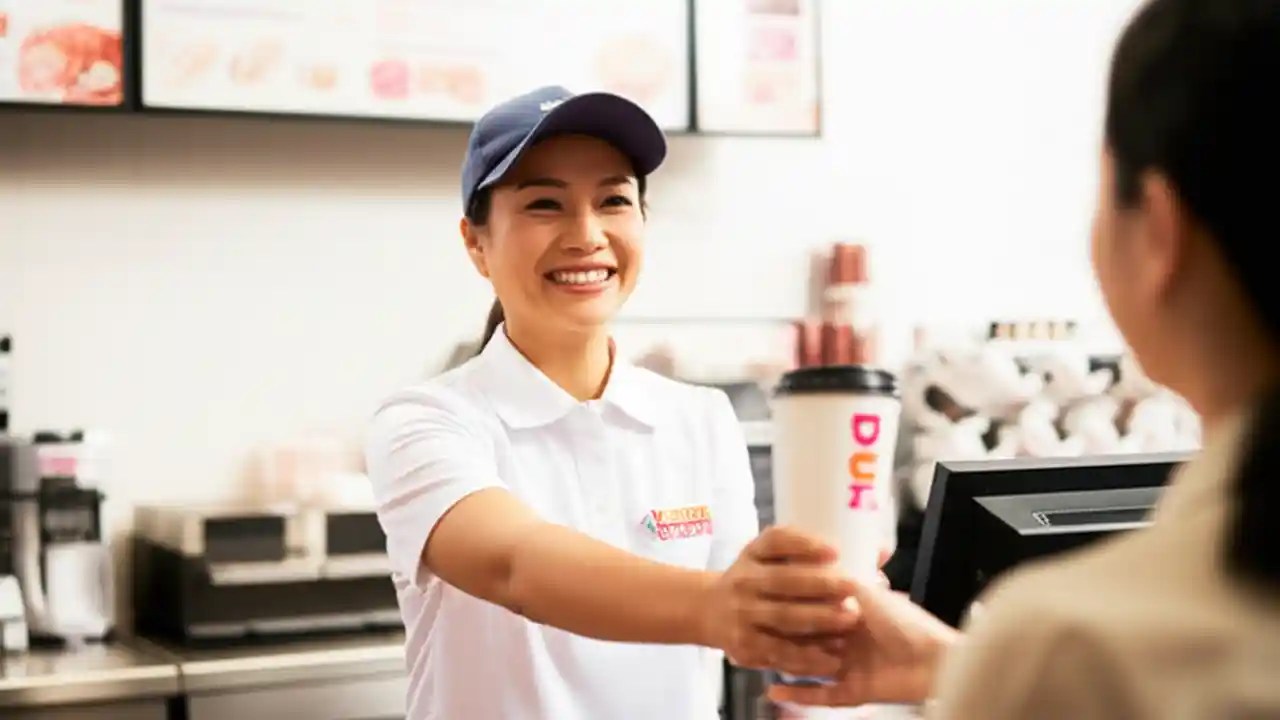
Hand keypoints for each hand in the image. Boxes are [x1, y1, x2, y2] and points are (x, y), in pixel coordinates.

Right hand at [701, 526, 859, 677]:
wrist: (709, 610)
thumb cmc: (757, 578)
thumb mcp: (772, 557)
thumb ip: (818, 553)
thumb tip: (883, 551)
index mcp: (754, 553)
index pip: (777, 541)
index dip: (805, 545)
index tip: (835, 549)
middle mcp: (745, 580)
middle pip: (784, 580)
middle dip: (820, 584)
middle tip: (853, 587)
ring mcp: (743, 614)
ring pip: (784, 618)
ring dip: (819, 620)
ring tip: (849, 620)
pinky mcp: (746, 645)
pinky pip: (780, 652)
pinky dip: (807, 656)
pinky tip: (832, 657)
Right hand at [768, 578, 958, 706]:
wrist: (935, 660)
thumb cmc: (908, 623)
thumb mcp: (867, 592)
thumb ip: (840, 581)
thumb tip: (814, 564)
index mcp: (855, 615)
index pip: (817, 608)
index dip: (795, 602)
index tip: (771, 593)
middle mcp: (850, 641)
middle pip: (810, 639)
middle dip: (785, 634)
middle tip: (759, 623)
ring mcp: (850, 668)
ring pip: (810, 666)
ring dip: (788, 661)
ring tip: (759, 653)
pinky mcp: (852, 693)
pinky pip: (819, 695)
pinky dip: (797, 694)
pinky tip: (774, 689)